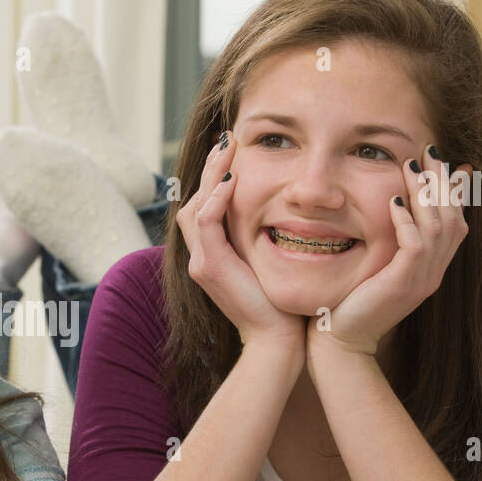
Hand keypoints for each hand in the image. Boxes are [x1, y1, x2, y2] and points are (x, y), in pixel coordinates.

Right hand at [175, 131, 306, 351]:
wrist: (277, 341)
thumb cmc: (280, 307)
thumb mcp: (270, 266)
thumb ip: (266, 241)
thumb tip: (287, 215)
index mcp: (211, 257)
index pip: (204, 206)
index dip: (216, 178)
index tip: (234, 151)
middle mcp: (199, 258)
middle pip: (194, 200)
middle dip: (211, 168)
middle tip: (228, 139)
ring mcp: (200, 263)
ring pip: (195, 205)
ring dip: (212, 174)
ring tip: (229, 148)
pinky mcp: (209, 266)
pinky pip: (206, 221)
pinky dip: (217, 197)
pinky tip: (234, 178)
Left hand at [309, 144, 471, 357]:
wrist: (341, 341)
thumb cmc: (351, 302)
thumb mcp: (377, 267)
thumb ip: (390, 242)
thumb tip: (392, 210)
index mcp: (430, 267)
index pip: (455, 222)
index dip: (454, 191)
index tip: (447, 162)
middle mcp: (433, 272)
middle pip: (453, 217)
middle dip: (443, 181)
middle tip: (430, 151)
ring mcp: (421, 280)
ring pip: (437, 226)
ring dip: (425, 193)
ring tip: (411, 166)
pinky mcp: (403, 284)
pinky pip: (415, 246)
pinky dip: (406, 221)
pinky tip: (392, 202)